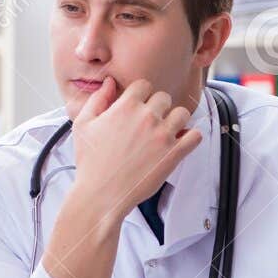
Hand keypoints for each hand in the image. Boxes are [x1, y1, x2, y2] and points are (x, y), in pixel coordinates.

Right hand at [68, 78, 202, 221]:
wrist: (101, 195)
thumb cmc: (90, 162)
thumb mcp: (83, 125)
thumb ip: (97, 99)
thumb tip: (110, 82)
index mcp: (125, 106)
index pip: (144, 85)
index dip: (140, 95)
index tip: (138, 107)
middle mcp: (146, 117)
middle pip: (164, 97)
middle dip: (158, 107)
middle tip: (150, 123)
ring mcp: (162, 135)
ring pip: (182, 113)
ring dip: (175, 120)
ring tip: (165, 132)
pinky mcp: (173, 154)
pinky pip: (195, 136)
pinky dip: (190, 137)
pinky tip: (179, 143)